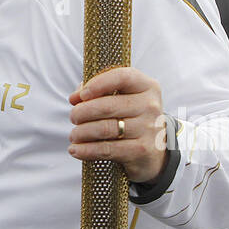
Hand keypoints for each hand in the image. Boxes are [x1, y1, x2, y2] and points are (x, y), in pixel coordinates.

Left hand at [68, 66, 166, 184]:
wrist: (154, 149)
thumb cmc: (131, 116)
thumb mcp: (121, 98)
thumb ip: (97, 90)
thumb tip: (75, 98)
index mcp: (146, 86)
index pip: (122, 77)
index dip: (98, 84)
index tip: (81, 95)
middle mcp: (150, 106)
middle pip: (107, 106)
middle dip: (82, 112)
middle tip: (73, 117)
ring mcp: (148, 129)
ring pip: (105, 128)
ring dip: (82, 132)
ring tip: (74, 135)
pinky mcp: (142, 150)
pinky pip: (107, 149)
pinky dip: (86, 150)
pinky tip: (75, 150)